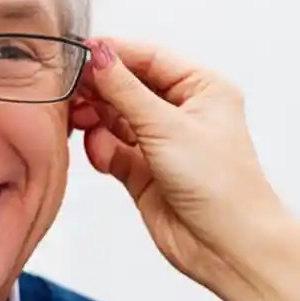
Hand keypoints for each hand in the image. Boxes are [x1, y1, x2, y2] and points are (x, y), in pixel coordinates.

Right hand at [75, 38, 299, 300]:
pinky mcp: (145, 172)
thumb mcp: (167, 127)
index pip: (149, 57)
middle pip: (128, 85)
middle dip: (99, 88)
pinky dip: (101, 148)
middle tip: (70, 91)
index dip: (114, 54)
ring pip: (115, 117)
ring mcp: (163, 142)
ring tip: (79, 121)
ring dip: (95, 118)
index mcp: (202, 88)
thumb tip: (98, 53)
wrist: (229, 247)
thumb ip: (125, 89)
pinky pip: (112, 149)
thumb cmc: (220, 185)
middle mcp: (183, 112)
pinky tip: (98, 152)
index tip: (78, 54)